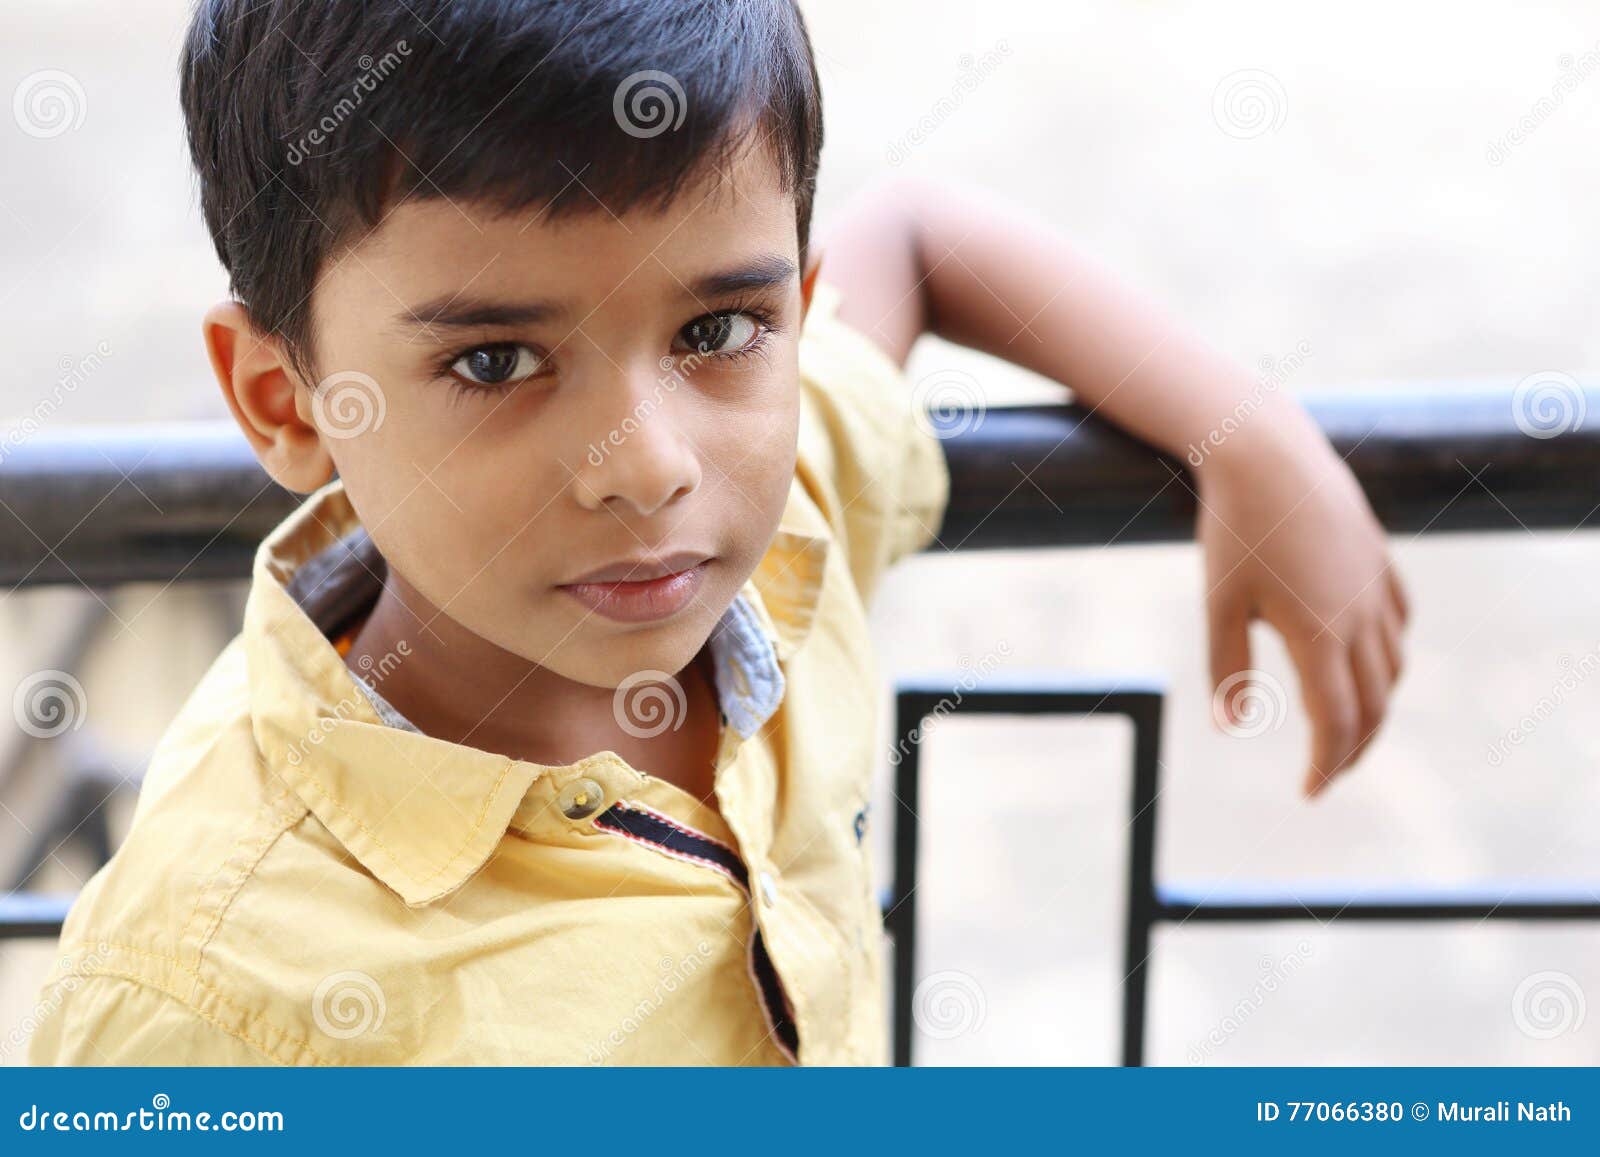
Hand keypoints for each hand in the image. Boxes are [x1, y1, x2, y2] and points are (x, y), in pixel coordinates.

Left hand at [1194, 415, 1408, 797]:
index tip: (1308, 791)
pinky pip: (1399, 621)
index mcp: (1319, 635)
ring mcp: (1376, 586)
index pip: (1336, 722)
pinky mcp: (1379, 558)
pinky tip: (1369, 660)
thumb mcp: (1218, 602)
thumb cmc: (1233, 529)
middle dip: (1354, 748)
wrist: (1265, 451)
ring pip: (1394, 665)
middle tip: (1328, 773)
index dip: (1326, 765)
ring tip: (1348, 725)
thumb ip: (1226, 667)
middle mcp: (1360, 617)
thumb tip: (1227, 727)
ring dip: (1375, 705)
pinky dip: (1389, 654)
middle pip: (1374, 705)